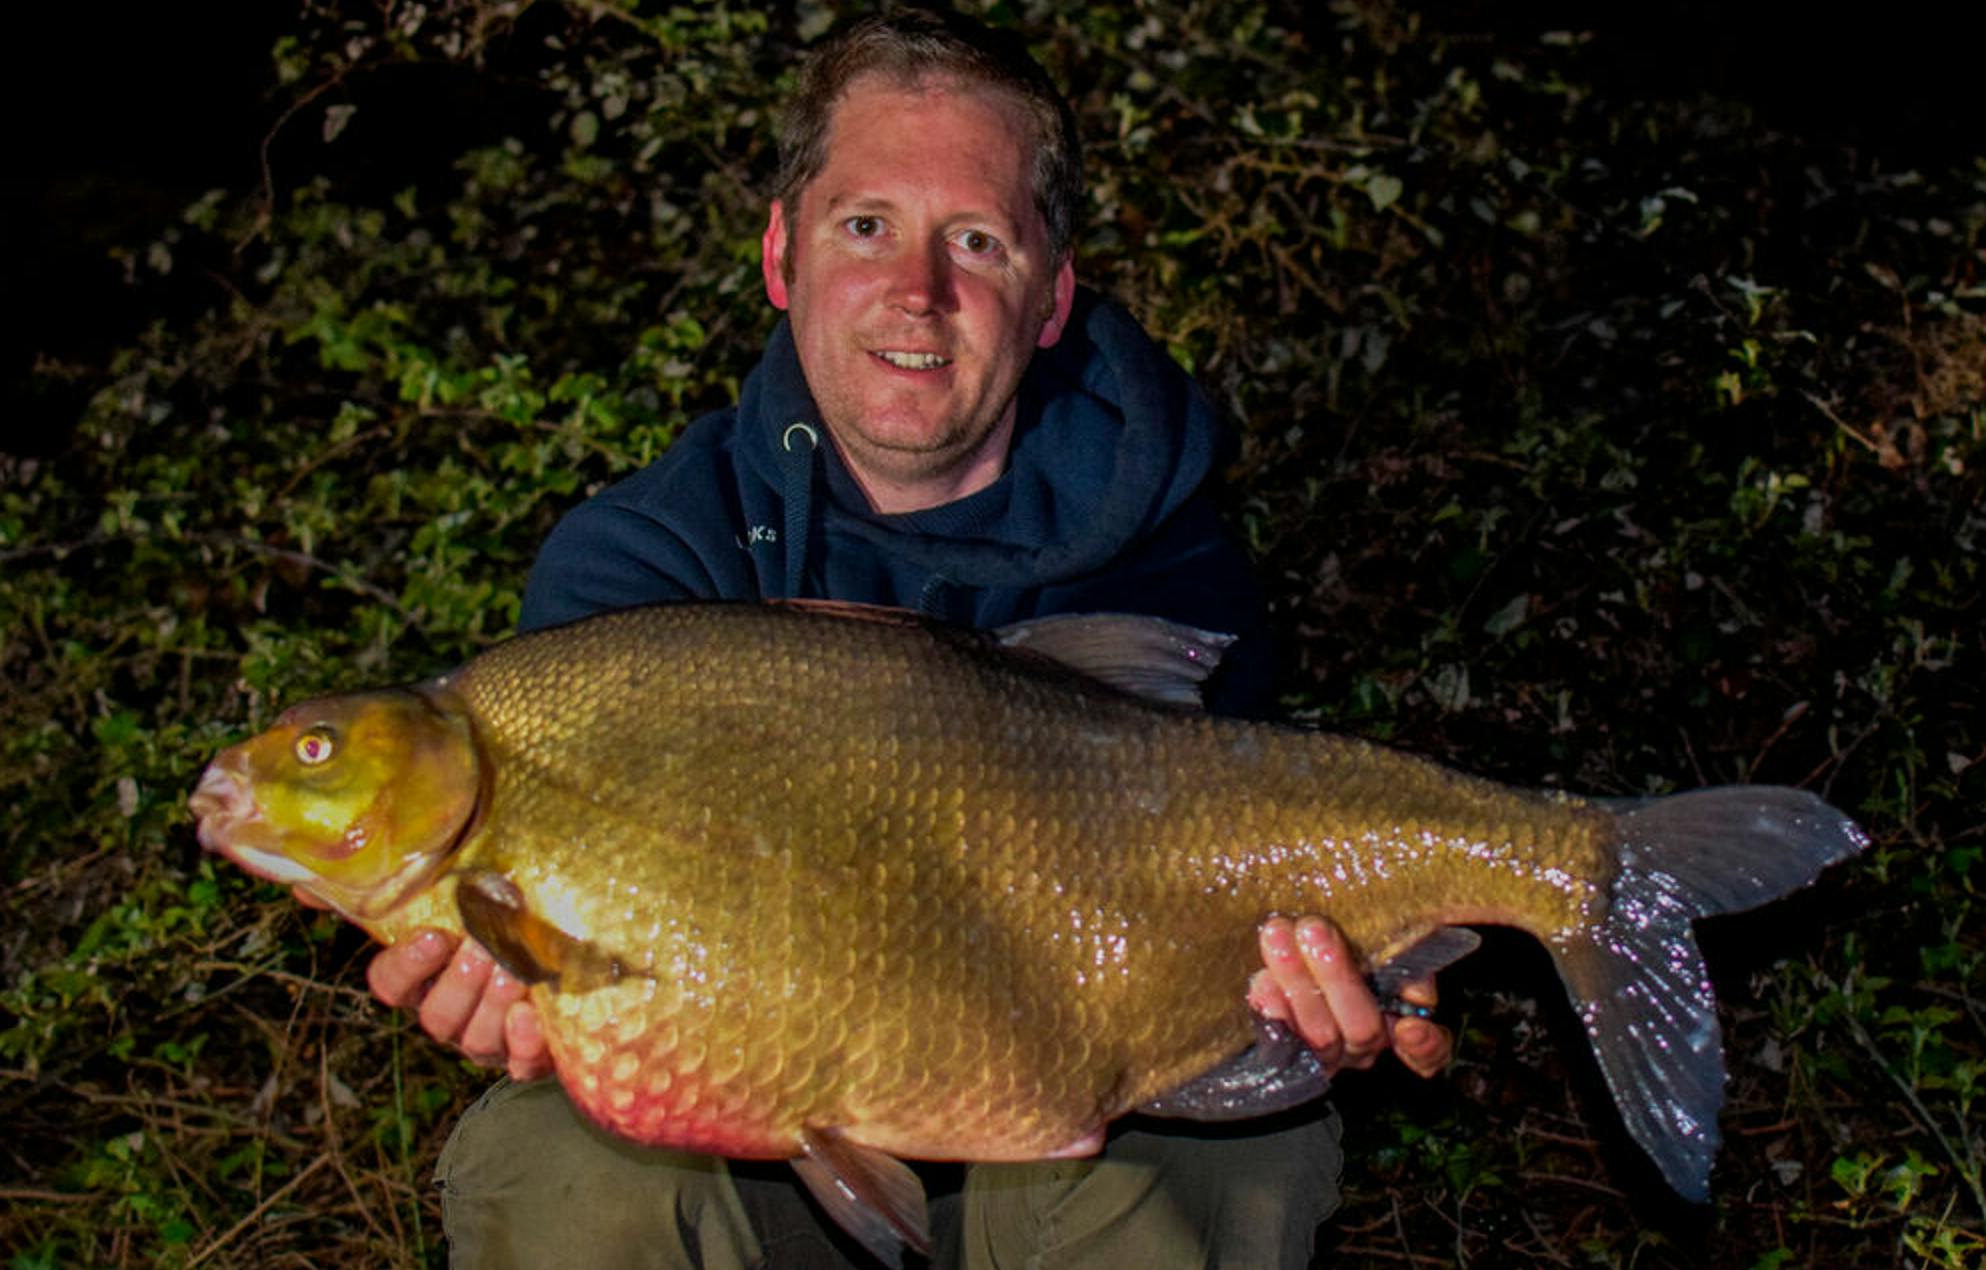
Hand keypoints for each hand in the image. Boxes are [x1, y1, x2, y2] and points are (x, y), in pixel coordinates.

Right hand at [292, 886, 550, 1080]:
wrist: (564, 950)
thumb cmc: (494, 916)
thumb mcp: (447, 894)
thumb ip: (384, 887)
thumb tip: (304, 887)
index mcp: (422, 981)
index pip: (391, 985)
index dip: (408, 966)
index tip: (435, 937)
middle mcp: (449, 1014)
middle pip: (438, 1017)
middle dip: (460, 982)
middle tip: (486, 947)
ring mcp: (488, 1039)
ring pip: (475, 1039)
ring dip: (492, 1005)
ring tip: (514, 970)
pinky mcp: (530, 1055)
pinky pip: (520, 1065)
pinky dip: (523, 1044)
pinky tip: (531, 1014)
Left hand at [1248, 915, 1451, 1078]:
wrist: (1288, 947)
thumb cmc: (1343, 937)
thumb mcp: (1377, 937)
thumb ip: (1401, 948)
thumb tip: (1415, 985)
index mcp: (1398, 1021)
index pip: (1431, 1050)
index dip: (1426, 1045)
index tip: (1410, 1025)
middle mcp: (1364, 1044)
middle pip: (1363, 1027)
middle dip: (1337, 976)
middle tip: (1313, 928)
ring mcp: (1326, 1054)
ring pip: (1318, 1033)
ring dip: (1297, 980)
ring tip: (1278, 933)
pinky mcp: (1287, 1054)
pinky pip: (1280, 1039)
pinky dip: (1272, 1007)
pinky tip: (1261, 979)